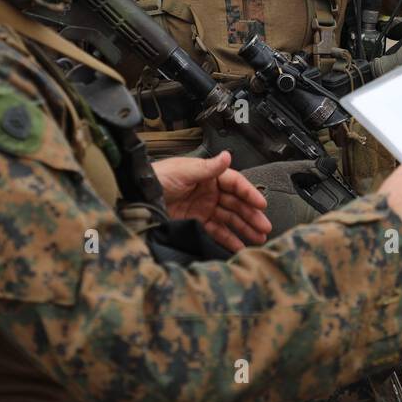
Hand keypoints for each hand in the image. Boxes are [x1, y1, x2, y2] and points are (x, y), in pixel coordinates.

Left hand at [154, 152, 271, 252]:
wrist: (136, 195)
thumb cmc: (158, 177)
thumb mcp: (184, 171)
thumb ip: (208, 167)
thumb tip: (227, 156)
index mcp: (209, 175)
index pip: (236, 183)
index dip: (250, 193)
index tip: (262, 204)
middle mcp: (209, 190)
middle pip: (236, 203)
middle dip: (252, 215)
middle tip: (265, 227)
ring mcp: (204, 207)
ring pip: (230, 219)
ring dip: (244, 228)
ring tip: (258, 239)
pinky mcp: (196, 221)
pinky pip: (216, 231)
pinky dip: (227, 239)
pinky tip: (239, 246)